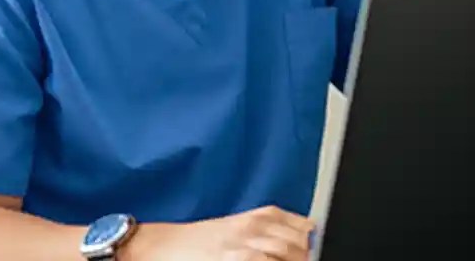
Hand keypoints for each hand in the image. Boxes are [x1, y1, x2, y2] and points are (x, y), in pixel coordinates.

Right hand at [123, 205, 314, 260]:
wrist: (164, 247)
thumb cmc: (197, 241)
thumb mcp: (233, 228)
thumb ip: (263, 230)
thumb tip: (299, 237)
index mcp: (253, 218)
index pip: (300, 226)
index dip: (308, 239)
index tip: (310, 246)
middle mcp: (252, 230)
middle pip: (298, 245)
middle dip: (303, 256)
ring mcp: (245, 249)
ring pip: (289, 256)